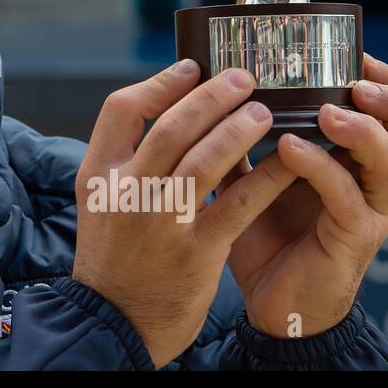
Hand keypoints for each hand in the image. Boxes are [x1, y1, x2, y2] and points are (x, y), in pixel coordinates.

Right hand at [72, 61, 294, 367]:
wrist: (116, 321)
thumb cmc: (114, 254)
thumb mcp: (100, 200)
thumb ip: (125, 158)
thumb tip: (166, 106)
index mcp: (98, 173)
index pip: (122, 109)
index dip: (160, 83)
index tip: (193, 67)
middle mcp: (126, 192)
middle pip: (170, 127)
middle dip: (211, 96)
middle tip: (243, 77)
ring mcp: (160, 222)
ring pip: (205, 160)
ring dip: (240, 130)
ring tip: (265, 112)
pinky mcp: (196, 251)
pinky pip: (238, 204)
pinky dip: (266, 179)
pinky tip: (288, 163)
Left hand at [222, 53, 387, 339]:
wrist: (269, 304)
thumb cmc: (263, 234)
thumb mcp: (251, 176)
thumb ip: (243, 138)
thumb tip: (209, 89)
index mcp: (353, 161)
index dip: (382, 80)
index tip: (353, 51)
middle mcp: (371, 183)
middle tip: (358, 78)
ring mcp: (368, 211)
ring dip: (361, 130)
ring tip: (328, 110)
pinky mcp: (352, 240)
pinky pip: (347, 197)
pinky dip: (320, 167)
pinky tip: (290, 148)